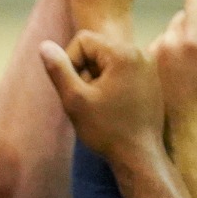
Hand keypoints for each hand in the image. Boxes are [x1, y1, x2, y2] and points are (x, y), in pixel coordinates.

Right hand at [37, 29, 164, 162]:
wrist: (140, 157)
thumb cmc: (107, 130)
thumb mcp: (75, 99)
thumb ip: (58, 69)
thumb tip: (44, 45)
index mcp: (123, 53)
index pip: (83, 40)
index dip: (70, 62)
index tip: (75, 89)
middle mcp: (140, 54)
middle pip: (97, 50)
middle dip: (85, 71)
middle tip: (87, 100)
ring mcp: (149, 68)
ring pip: (108, 62)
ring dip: (97, 80)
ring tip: (99, 105)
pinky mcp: (152, 82)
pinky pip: (122, 72)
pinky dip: (111, 85)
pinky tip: (112, 108)